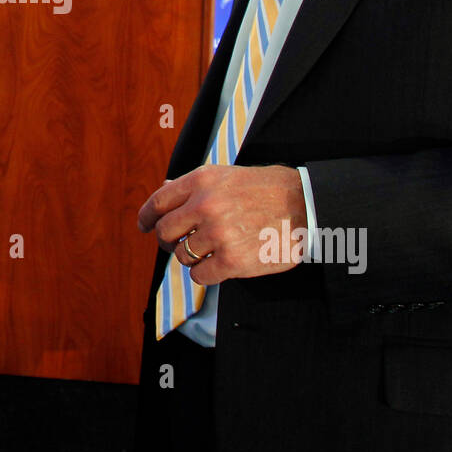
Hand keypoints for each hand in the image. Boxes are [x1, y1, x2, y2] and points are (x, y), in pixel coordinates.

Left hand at [136, 164, 307, 284]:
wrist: (306, 207)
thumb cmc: (267, 190)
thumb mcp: (227, 176)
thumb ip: (193, 185)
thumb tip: (163, 191)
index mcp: (202, 180)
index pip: (159, 201)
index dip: (146, 216)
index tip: (144, 225)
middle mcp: (206, 205)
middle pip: (164, 232)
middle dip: (168, 241)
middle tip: (178, 244)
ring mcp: (218, 234)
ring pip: (182, 256)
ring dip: (192, 257)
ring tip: (211, 250)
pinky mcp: (232, 260)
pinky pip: (200, 275)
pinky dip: (206, 274)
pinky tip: (219, 265)